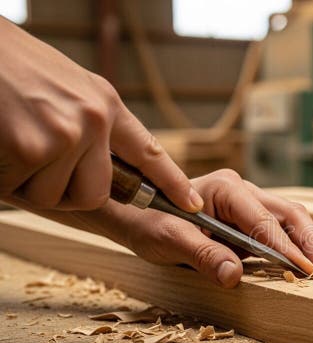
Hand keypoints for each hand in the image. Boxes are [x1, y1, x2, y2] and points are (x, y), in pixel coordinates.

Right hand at [0, 18, 201, 211]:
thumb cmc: (13, 66)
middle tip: (37, 166)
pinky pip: (22, 190)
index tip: (191, 204)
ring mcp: (66, 135)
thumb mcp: (68, 86)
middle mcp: (94, 120)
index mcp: (105, 104)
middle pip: (96, 193)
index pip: (149, 152)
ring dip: (28, 184)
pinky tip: (1, 146)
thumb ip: (91, 122)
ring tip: (14, 144)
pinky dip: (5, 178)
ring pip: (55, 196)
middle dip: (64, 191)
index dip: (172, 183)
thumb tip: (104, 163)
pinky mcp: (32, 148)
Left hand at [120, 169, 312, 286]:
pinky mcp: (253, 219)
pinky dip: (302, 247)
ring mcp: (252, 203)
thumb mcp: (168, 241)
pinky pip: (284, 230)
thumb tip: (233, 276)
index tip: (305, 269)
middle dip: (311, 243)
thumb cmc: (150, 223)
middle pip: (289, 214)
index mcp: (226, 188)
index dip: (286, 247)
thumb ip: (201, 255)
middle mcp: (245, 190)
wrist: (138, 214)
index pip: (264, 221)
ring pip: (293, 220)